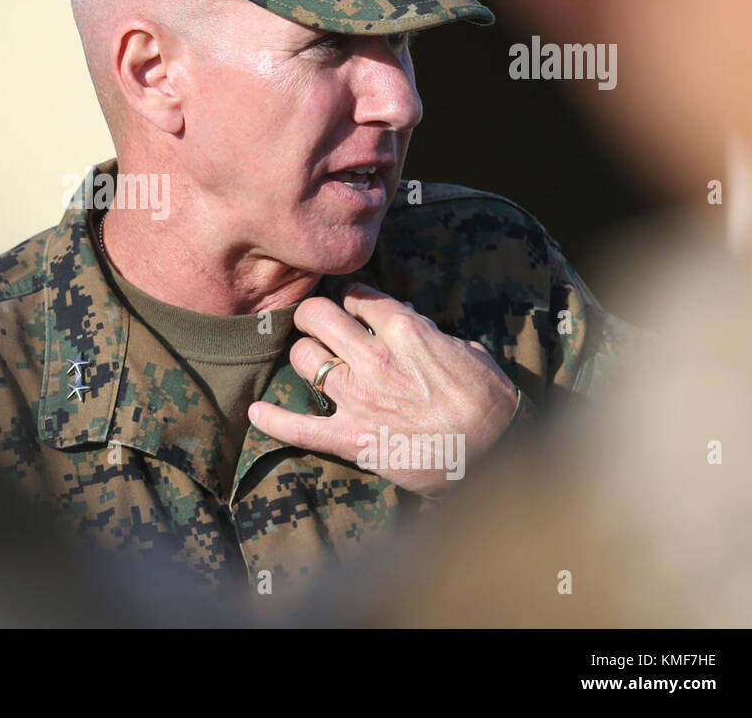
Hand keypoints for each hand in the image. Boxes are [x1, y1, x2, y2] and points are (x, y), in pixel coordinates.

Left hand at [248, 283, 518, 496]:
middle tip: (316, 322)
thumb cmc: (489, 402)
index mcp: (405, 331)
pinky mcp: (351, 438)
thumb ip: (432, 336)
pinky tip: (255, 412)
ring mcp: (357, 398)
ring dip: (304, 357)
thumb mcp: (468, 352)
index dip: (353, 298)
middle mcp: (373, 358)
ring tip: (310, 360)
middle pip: (318, 316)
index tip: (353, 305)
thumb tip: (414, 329)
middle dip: (312, 315)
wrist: (496, 454)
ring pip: (303, 358)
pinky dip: (274, 420)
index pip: (360, 296)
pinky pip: (299, 428)